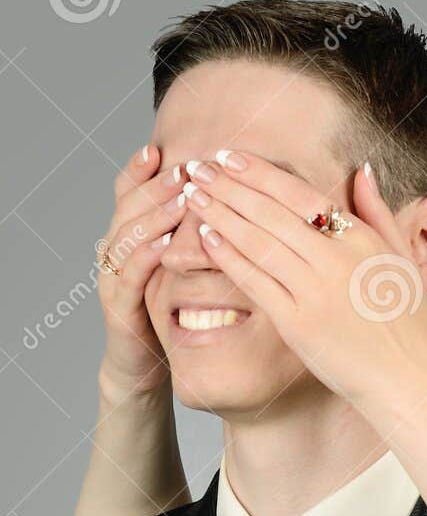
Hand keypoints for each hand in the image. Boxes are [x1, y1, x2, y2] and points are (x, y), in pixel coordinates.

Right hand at [97, 143, 188, 399]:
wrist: (146, 367)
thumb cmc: (170, 313)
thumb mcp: (181, 267)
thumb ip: (190, 234)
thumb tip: (225, 197)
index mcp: (128, 236)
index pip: (129, 192)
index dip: (141, 169)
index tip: (163, 148)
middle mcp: (115, 251)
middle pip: (127, 205)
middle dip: (155, 184)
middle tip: (184, 167)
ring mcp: (113, 278)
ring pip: (126, 235)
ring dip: (154, 214)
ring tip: (181, 197)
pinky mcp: (119, 307)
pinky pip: (130, 276)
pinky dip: (147, 256)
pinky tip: (167, 245)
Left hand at [180, 150, 426, 402]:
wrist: (403, 380)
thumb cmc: (406, 323)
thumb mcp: (402, 260)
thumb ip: (379, 213)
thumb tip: (362, 170)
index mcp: (361, 239)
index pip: (300, 194)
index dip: (260, 173)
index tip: (230, 158)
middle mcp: (336, 260)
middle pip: (271, 212)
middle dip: (229, 186)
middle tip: (197, 168)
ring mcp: (315, 293)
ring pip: (258, 242)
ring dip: (220, 214)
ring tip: (193, 195)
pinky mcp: (298, 325)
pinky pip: (255, 282)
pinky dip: (228, 256)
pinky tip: (206, 237)